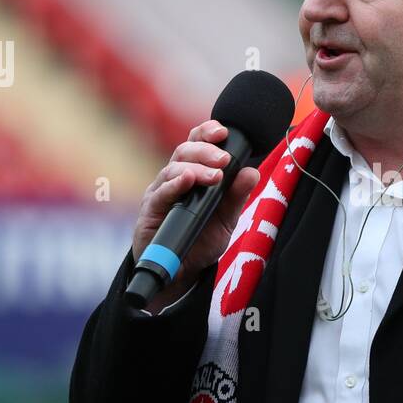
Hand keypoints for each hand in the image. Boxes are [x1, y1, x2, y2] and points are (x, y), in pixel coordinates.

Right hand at [133, 120, 260, 311]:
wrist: (181, 272)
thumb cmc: (200, 239)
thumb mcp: (226, 219)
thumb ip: (237, 196)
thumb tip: (252, 172)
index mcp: (192, 174)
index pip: (196, 144)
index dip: (207, 132)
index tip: (222, 130)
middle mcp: (174, 179)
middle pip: (184, 151)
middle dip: (206, 151)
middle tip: (224, 160)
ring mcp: (160, 193)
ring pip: (173, 168)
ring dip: (196, 168)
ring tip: (215, 176)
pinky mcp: (150, 211)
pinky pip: (160, 194)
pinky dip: (174, 185)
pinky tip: (187, 180)